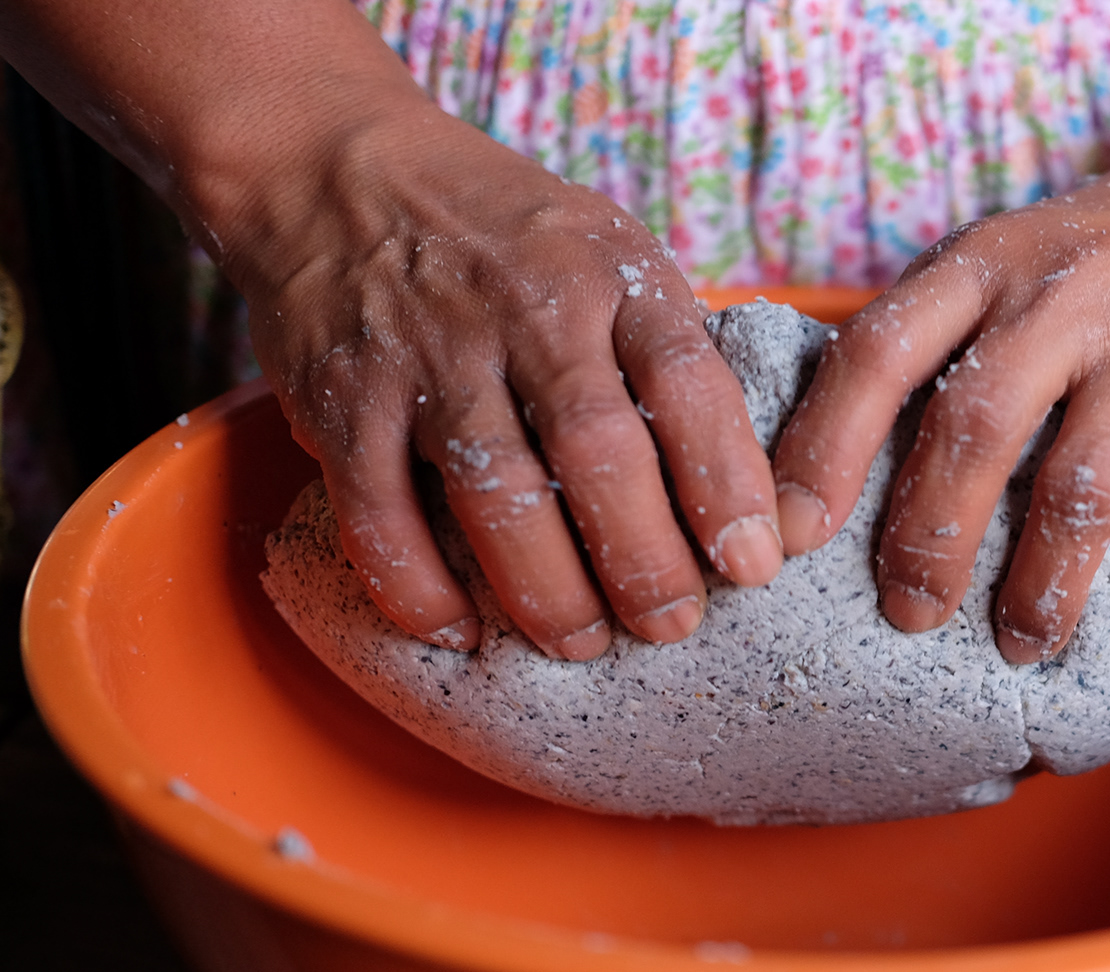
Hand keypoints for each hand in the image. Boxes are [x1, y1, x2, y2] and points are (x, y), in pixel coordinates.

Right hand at [231, 105, 782, 658]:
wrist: (331, 168)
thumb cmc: (504, 236)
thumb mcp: (606, 250)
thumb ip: (667, 350)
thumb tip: (756, 488)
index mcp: (610, 273)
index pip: (687, 382)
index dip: (728, 482)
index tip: (755, 563)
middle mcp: (523, 310)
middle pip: (597, 450)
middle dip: (644, 558)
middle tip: (672, 625)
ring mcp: (426, 355)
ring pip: (495, 491)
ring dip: (548, 589)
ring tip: (584, 644)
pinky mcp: (340, 399)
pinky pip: (379, 514)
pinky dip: (418, 588)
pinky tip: (460, 632)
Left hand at [771, 136, 1109, 661]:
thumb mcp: (1010, 255)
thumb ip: (938, 336)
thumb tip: (826, 467)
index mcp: (988, 258)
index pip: (880, 350)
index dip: (824, 449)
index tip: (790, 536)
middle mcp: (1069, 289)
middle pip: (975, 426)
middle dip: (931, 540)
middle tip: (910, 615)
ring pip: (1083, 486)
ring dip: (1042, 587)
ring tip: (1019, 646)